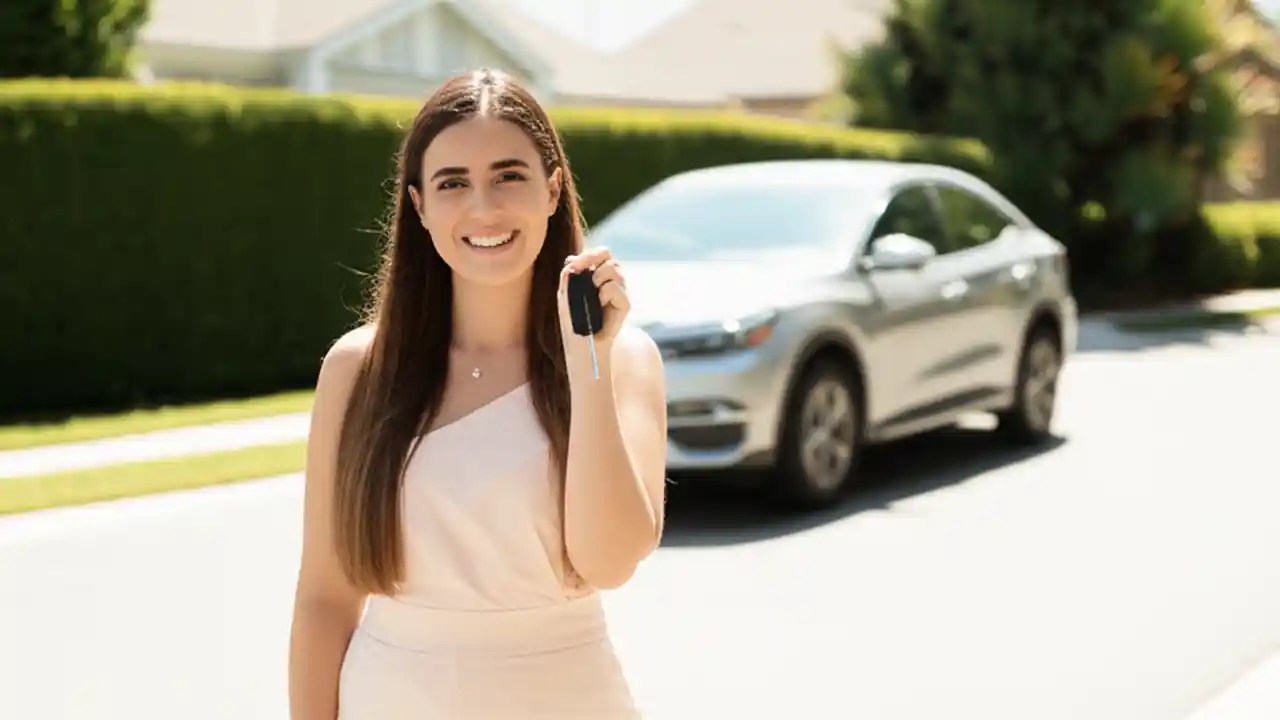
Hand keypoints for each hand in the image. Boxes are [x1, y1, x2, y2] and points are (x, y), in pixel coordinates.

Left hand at [558, 246, 629, 373]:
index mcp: (598, 273)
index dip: (588, 254)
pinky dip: (602, 294)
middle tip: (580, 272)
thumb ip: (568, 275)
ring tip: (591, 296)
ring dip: (596, 278)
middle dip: (591, 260)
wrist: (582, 342)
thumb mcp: (565, 293)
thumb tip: (572, 260)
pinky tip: (599, 306)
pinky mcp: (625, 302)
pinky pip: (613, 287)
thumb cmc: (573, 318)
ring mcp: (620, 289)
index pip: (600, 253)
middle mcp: (612, 278)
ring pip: (611, 268)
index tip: (574, 265)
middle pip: (607, 254)